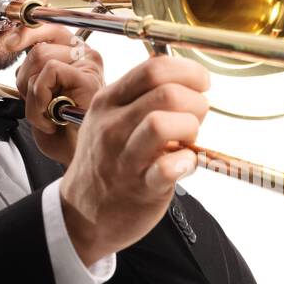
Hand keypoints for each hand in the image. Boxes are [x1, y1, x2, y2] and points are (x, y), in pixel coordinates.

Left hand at [14, 25, 105, 165]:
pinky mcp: (89, 79)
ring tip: (48, 116)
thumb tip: (14, 39)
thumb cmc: (61, 132)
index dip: (27, 32)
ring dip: (33, 95)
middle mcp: (87, 57)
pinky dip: (40, 98)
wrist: (75, 159)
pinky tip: (53, 118)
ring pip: (40, 58)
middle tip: (39, 107)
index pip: (51, 28)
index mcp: (77, 57)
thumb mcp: (38, 94)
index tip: (10, 43)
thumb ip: (32, 69)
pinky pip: (48, 72)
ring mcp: (91, 66)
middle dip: (25, 80)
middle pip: (38, 46)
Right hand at [58, 54, 210, 262]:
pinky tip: (186, 164)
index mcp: (109, 102)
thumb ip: (140, 98)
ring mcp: (125, 158)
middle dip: (196, 102)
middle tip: (195, 118)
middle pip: (167, 93)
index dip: (188, 71)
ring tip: (187, 141)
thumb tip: (185, 82)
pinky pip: (168, 168)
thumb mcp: (109, 119)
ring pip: (164, 124)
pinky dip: (187, 162)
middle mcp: (113, 126)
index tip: (201, 83)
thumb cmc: (107, 162)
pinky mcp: (141, 188)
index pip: (153, 69)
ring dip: (190, 128)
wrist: (83, 214)